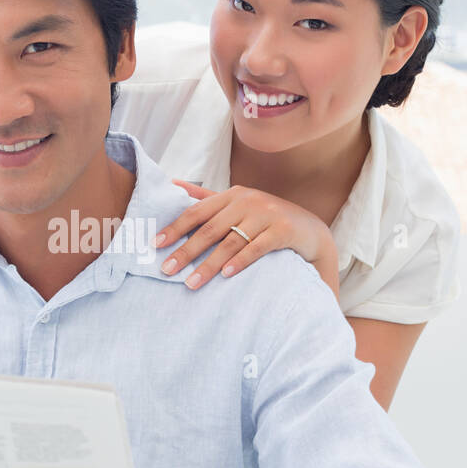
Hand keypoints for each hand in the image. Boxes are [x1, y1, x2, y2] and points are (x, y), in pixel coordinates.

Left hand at [154, 180, 334, 288]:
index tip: (156, 245)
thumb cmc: (266, 219)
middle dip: (186, 251)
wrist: (310, 230)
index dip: (175, 228)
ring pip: (231, 242)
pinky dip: (240, 261)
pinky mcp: (283, 230)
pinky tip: (225, 275)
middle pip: (210, 229)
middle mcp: (248, 201)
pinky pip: (257, 248)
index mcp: (232, 195)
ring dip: (209, 265)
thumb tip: (172, 184)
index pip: (197, 211)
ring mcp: (267, 215)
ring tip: (191, 283)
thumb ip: (206, 198)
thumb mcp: (238, 204)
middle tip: (166, 270)